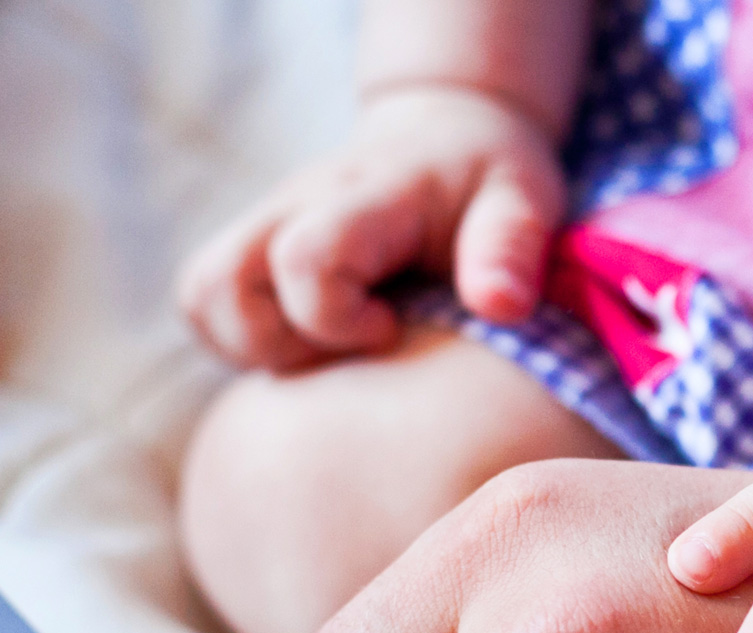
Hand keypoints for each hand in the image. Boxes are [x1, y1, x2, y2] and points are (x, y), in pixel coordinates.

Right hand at [177, 85, 563, 369]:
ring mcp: (266, 225)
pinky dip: (245, 339)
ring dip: (250, 344)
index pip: (304, 260)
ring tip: (326, 350)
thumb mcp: (522, 198)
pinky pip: (208, 302)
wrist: (448, 133)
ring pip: (201, 294)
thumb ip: (511, 246)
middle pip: (220, 282)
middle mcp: (294, 206)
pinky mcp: (256, 248)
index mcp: (363, 199)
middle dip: (275, 342)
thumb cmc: (487, 178)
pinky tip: (312, 344)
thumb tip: (501, 306)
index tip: (391, 328)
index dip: (335, 316)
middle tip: (350, 347)